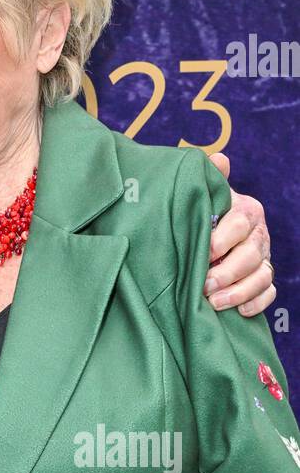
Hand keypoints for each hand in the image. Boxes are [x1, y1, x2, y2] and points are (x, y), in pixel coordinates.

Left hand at [206, 153, 273, 315]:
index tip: (205, 252)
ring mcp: (263, 258)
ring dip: (239, 293)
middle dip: (228, 272)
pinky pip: (268, 293)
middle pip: (251, 255)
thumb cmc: (203, 210)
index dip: (223, 239)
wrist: (209, 227)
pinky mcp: (262, 278)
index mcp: (247, 210)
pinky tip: (239, 312)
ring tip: (214, 303)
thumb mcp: (204, 193)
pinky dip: (256, 304)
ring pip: (261, 277)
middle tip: (204, 284)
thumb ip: (210, 178)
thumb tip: (220, 159)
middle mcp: (260, 234)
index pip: (240, 224)